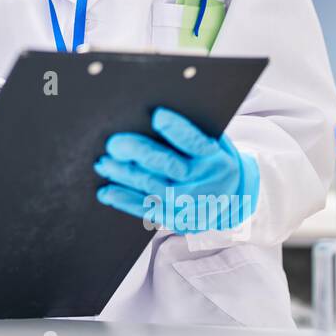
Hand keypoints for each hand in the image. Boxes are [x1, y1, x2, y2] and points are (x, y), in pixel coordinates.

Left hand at [94, 107, 259, 232]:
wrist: (231, 200)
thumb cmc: (210, 162)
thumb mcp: (212, 144)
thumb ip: (189, 133)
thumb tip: (150, 118)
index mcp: (215, 158)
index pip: (194, 141)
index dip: (176, 128)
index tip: (157, 115)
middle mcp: (205, 182)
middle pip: (168, 165)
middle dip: (138, 152)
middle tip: (114, 144)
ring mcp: (191, 204)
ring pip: (152, 187)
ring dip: (123, 175)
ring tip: (104, 164)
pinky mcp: (178, 220)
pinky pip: (147, 210)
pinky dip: (124, 200)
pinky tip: (107, 191)